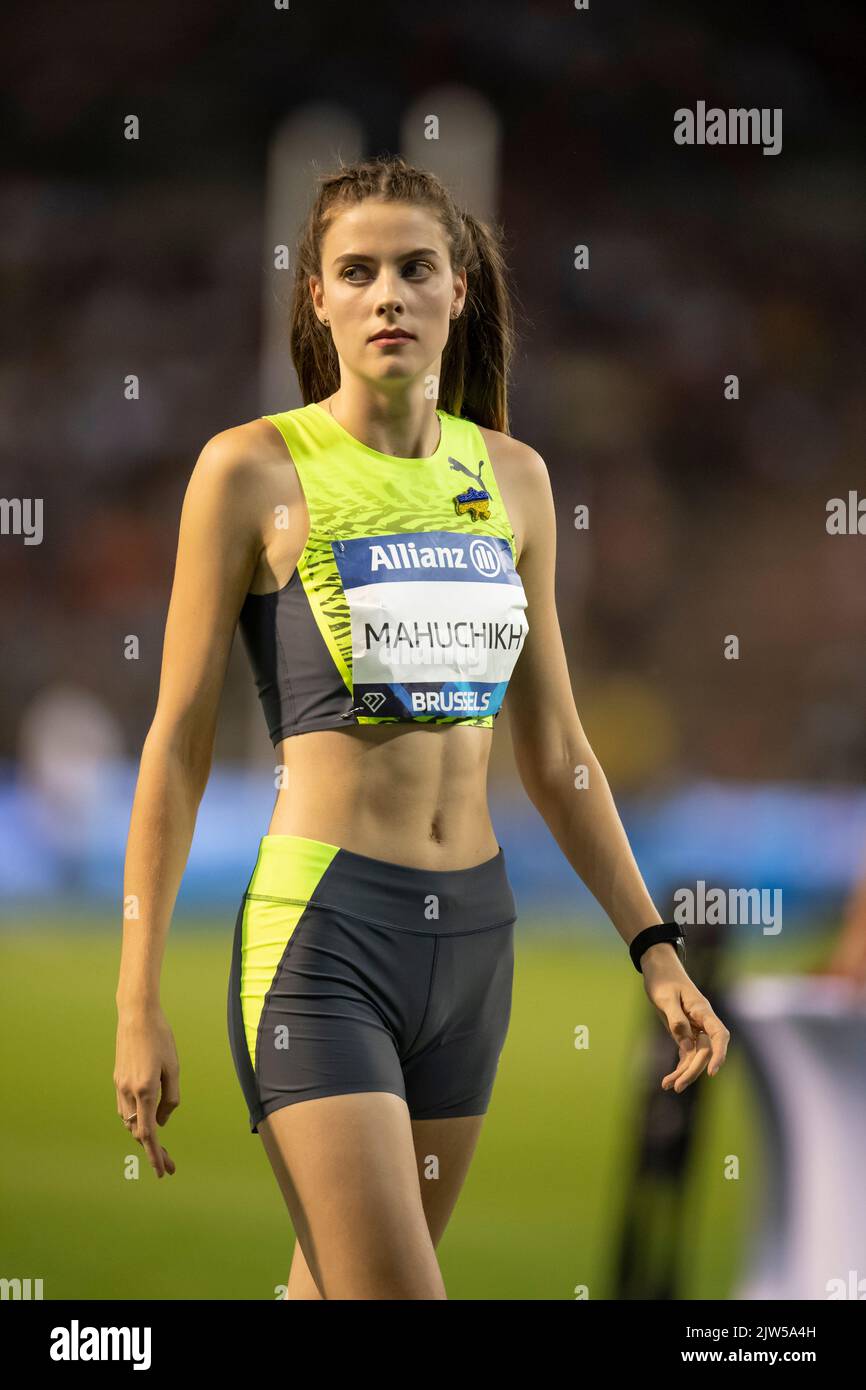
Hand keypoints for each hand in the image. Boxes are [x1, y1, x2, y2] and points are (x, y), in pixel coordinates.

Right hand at [114, 1003, 179, 1177]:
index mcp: (146, 1090)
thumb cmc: (161, 1039)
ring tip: (160, 1148)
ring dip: (143, 1136)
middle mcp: (129, 1092)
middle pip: (138, 1132)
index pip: (149, 1132)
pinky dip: (135, 1120)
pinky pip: (125, 1108)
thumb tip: (163, 1121)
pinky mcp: (117, 1079)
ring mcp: (120, 1086)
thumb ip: (171, 1098)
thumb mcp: (174, 1068)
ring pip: (129, 1122)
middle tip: (169, 1166)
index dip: (155, 1154)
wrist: (136, 1015)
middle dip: (153, 1151)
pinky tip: (146, 1121)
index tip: (162, 1171)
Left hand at [640, 947, 729, 1091]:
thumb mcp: (665, 997)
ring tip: (668, 1086)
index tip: (712, 1071)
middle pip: (705, 1051)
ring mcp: (694, 1028)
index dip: (719, 1054)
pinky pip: (686, 1053)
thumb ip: (676, 1019)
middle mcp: (702, 1022)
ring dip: (685, 1072)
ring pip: (696, 1055)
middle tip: (676, 1087)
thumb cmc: (662, 979)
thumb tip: (686, 1044)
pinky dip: (679, 1066)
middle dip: (693, 1070)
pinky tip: (668, 1080)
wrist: (658, 967)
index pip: (719, 1035)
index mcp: (702, 1010)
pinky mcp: (685, 1032)